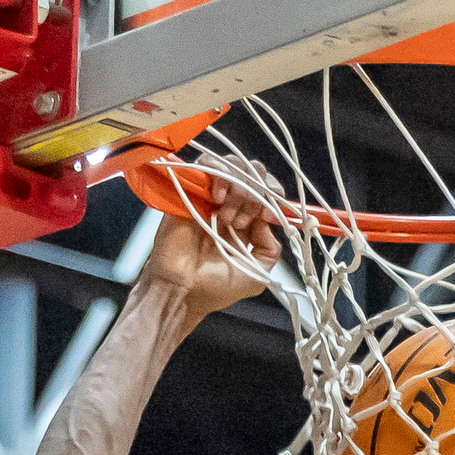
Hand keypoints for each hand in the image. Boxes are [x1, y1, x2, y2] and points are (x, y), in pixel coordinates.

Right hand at [140, 162, 283, 319]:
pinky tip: (216, 199)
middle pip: (255, 174)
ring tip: (226, 217)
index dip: (273, 197)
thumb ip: (271, 249)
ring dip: (239, 187)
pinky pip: (207, 163)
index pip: (268, 191)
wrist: (181, 291)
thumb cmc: (214, 288)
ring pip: (234, 166)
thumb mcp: (258, 275)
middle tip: (240, 223)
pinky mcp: (189, 190)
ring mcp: (209, 196)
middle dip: (256, 195)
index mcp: (247, 222)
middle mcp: (230, 206)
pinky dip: (218, 174)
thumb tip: (268, 220)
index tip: (267, 216)